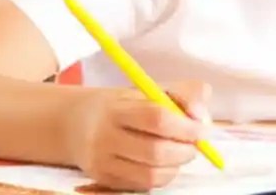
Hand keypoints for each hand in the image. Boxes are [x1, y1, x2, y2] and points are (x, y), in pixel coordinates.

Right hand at [63, 82, 211, 191]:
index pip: (156, 118)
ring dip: (176, 166)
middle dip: (185, 150)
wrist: (73, 123)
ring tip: (179, 153)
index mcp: (116, 108)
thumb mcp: (145, 90)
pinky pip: (143, 185)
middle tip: (194, 144)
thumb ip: (181, 93)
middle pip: (156, 152)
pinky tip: (163, 164)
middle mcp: (104, 136)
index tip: (202, 129)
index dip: (185, 126)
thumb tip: (202, 117)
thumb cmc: (120, 105)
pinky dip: (162, 176)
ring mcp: (102, 161)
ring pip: (152, 174)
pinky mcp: (103, 179)